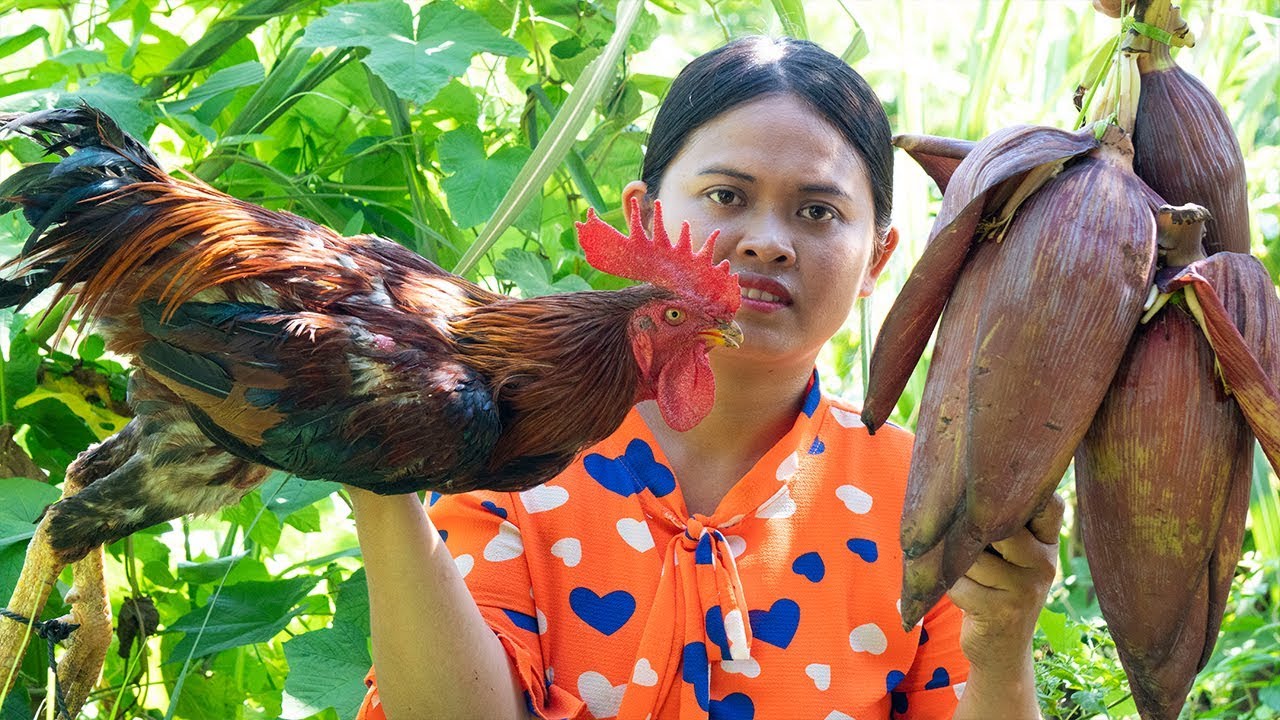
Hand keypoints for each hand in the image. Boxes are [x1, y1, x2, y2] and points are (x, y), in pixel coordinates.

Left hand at [948, 493, 1063, 673]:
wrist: (1000, 649)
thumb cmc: (996, 588)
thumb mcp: (1012, 556)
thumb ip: (1003, 525)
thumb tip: (961, 485)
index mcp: (1048, 544)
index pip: (1048, 505)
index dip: (1020, 494)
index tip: (995, 493)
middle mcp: (1043, 564)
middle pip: (995, 524)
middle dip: (970, 531)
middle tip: (964, 544)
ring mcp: (1024, 589)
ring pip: (971, 555)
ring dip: (956, 564)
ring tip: (966, 576)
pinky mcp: (1000, 612)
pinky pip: (958, 583)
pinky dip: (950, 588)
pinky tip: (964, 598)